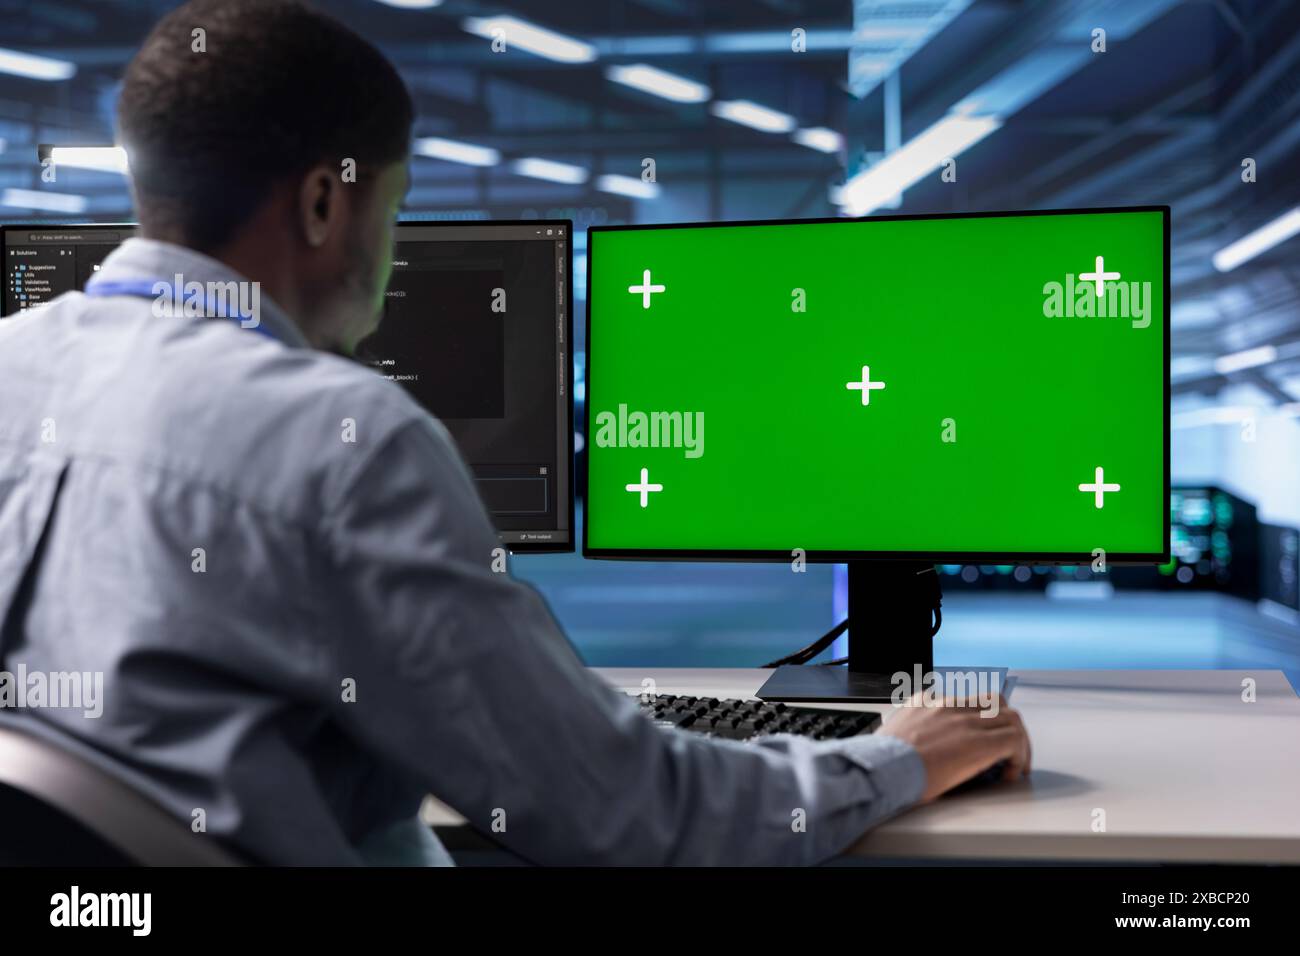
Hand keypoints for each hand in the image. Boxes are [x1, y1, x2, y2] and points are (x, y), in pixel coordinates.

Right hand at [877, 694, 1030, 801]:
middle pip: (996, 703)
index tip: (985, 739)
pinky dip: (1019, 757)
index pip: (968, 699)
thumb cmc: (882, 760)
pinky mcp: (978, 743)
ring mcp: (965, 722)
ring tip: (1015, 764)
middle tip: (1010, 750)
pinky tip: (1008, 774)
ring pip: (1011, 719)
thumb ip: (908, 724)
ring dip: (1019, 742)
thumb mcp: (892, 730)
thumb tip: (911, 736)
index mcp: (928, 703)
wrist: (880, 769)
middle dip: (1008, 726)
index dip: (983, 720)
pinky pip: (1014, 742)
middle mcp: (949, 707)